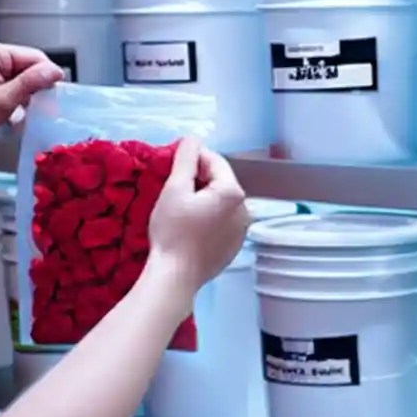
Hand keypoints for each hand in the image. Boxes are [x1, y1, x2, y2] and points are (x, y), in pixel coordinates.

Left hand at [0, 41, 64, 144]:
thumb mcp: (6, 99)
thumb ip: (32, 82)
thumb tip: (55, 71)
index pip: (33, 56)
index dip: (46, 74)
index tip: (53, 92)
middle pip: (29, 64)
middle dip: (35, 84)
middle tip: (38, 104)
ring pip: (23, 74)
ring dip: (28, 91)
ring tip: (23, 107)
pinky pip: (14, 80)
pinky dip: (19, 94)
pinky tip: (16, 107)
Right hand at [144, 138, 249, 297]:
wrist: (175, 277)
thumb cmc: (172, 232)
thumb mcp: (174, 190)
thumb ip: (186, 160)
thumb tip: (192, 139)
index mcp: (233, 192)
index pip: (215, 162)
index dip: (193, 157)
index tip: (174, 159)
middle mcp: (245, 209)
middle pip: (220, 182)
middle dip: (199, 179)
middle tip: (174, 185)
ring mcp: (242, 230)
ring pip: (222, 203)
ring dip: (204, 198)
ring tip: (180, 206)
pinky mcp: (234, 246)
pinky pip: (223, 222)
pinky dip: (209, 217)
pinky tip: (190, 225)